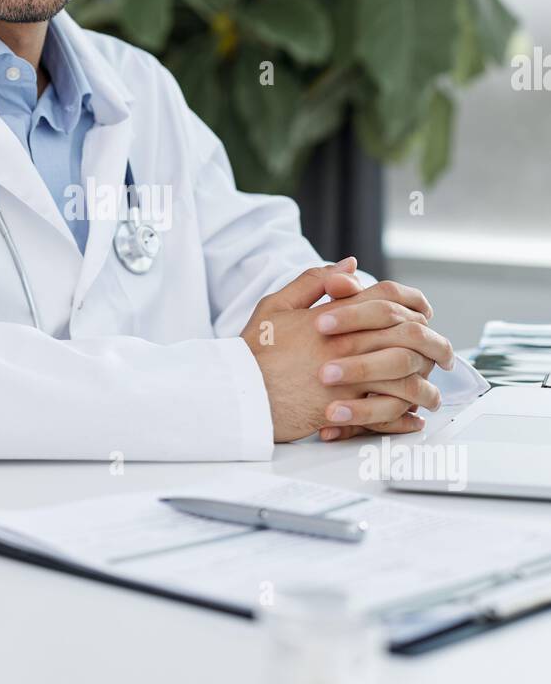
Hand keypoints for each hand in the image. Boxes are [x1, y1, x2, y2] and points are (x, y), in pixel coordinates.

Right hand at [240, 261, 453, 442]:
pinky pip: (389, 412)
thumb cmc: (255, 352)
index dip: (413, 301)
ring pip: (407, 377)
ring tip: (430, 393)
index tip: (424, 312)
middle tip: (444, 354)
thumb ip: (315, 280)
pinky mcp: (347, 409)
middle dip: (433, 344)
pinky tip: (412, 419)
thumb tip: (351, 265)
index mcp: (336, 315)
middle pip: (409, 335)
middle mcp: (349, 344)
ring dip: (425, 385)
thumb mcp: (277, 305)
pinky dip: (406, 417)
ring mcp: (351, 378)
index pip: (388, 297)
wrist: (239, 392)